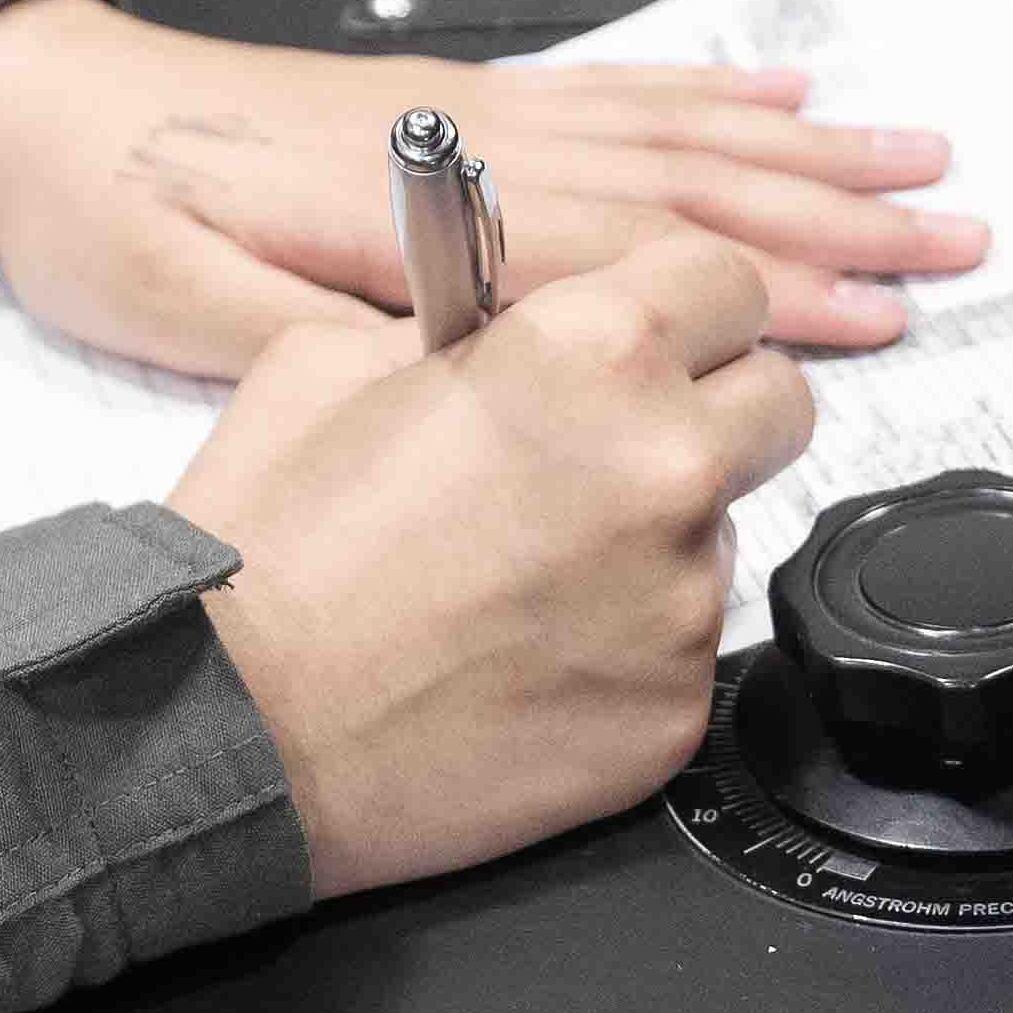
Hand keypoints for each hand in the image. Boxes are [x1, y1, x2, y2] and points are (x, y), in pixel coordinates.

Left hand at [0, 0, 987, 370]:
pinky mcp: (452, 99)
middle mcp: (464, 141)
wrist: (28, 102)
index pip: (623, 252)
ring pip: (668, 127)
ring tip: (919, 163)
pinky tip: (776, 103)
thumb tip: (462, 374)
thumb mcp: (187, 313)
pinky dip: (709, 97)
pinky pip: (612, 90)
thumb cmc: (99, 220)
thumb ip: (330, 341)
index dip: (756, 291)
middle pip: (680, 179)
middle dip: (832, 215)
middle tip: (960, 239)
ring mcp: (468, 111)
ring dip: (801, 152)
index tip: (872, 321)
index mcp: (413, 206)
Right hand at [169, 240, 818, 893]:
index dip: (682, 303)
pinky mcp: (674, 710)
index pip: (727, 281)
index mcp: (589, 353)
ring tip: (528, 570)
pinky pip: (679, 646)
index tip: (654, 329)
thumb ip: (466, 327)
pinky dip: (623, 641)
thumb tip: (520, 335)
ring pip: (723, 531)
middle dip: (706, 406)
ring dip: (656, 532)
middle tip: (609, 442)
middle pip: (777, 401)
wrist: (234, 732)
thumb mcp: (331, 357)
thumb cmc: (267, 550)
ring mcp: (681, 599)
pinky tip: (524, 650)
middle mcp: (664, 467)